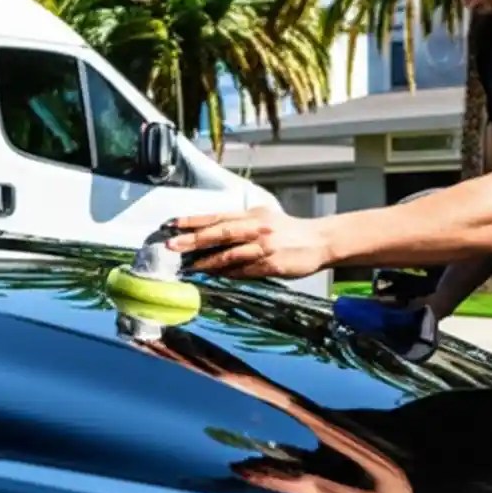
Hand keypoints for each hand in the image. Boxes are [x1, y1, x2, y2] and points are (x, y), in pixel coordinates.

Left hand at [165, 205, 330, 278]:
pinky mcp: (273, 265)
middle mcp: (257, 228)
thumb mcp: (264, 219)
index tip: (172, 223)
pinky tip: (215, 277)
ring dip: (207, 262)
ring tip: (190, 267)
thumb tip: (212, 233)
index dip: (194, 220)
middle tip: (171, 245)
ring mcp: (265, 247)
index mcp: (252, 215)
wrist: (320, 241)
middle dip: (193, 239)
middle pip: (220, 232)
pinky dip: (229, 274)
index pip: (218, 216)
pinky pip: (246, 271)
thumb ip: (240, 225)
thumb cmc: (288, 231)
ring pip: (230, 254)